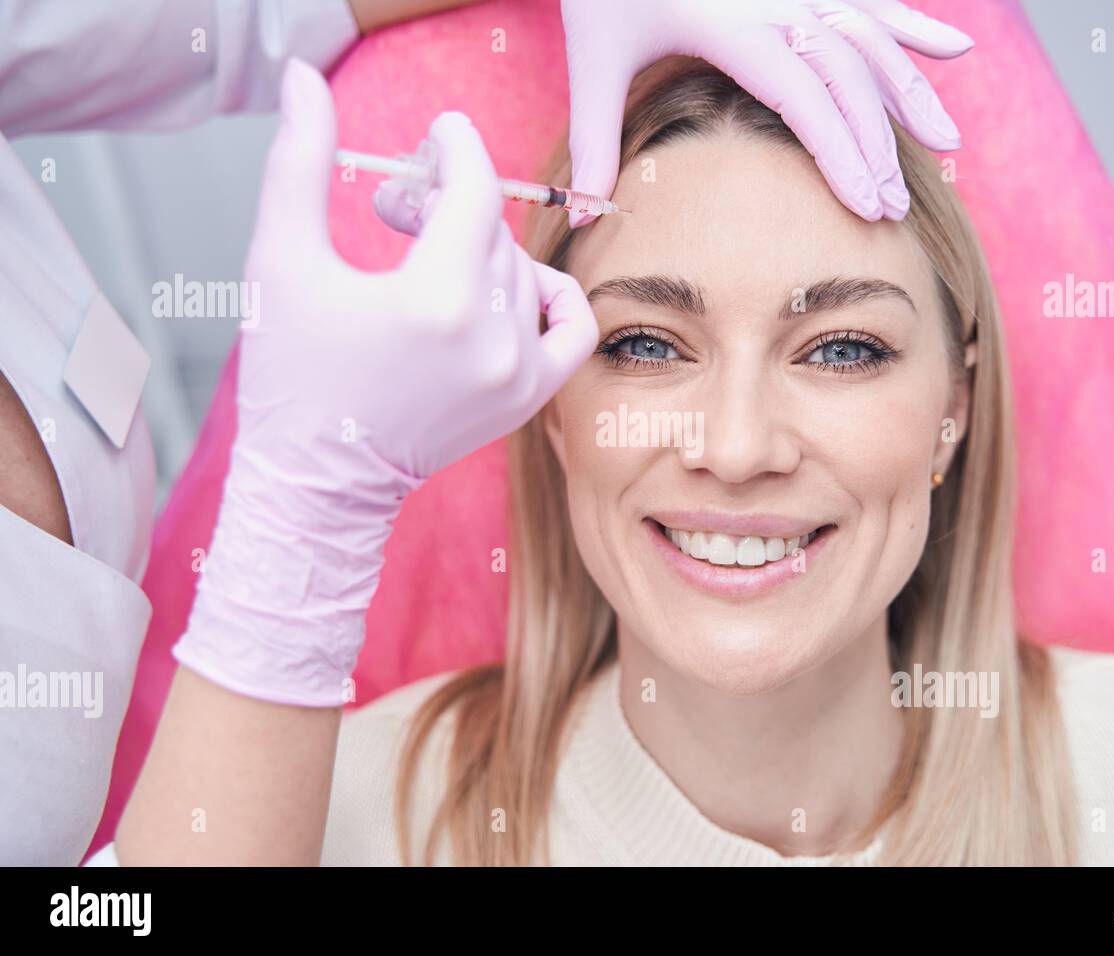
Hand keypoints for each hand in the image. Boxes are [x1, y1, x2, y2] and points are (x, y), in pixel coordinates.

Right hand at [172, 58, 596, 707]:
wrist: (319, 481)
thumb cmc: (291, 374)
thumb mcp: (281, 261)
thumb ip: (297, 163)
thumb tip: (305, 79)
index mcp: (437, 300)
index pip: (474, 190)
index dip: (457, 148)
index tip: (437, 133)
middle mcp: (493, 338)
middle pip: (489, 229)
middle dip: (444, 204)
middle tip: (392, 209)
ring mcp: (519, 373)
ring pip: (520, 269)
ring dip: (478, 248)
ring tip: (424, 259)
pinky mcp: (529, 398)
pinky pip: (573, 326)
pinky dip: (550, 295)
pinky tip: (508, 288)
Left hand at [562, 0, 970, 225]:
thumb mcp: (593, 57)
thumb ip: (594, 138)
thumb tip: (582, 216)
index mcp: (732, 23)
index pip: (804, 97)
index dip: (842, 152)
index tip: (868, 203)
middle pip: (847, 76)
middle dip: (877, 144)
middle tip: (893, 208)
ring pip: (871, 39)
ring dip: (910, 92)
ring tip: (947, 142)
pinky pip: (869, 1)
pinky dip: (911, 25)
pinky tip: (955, 49)